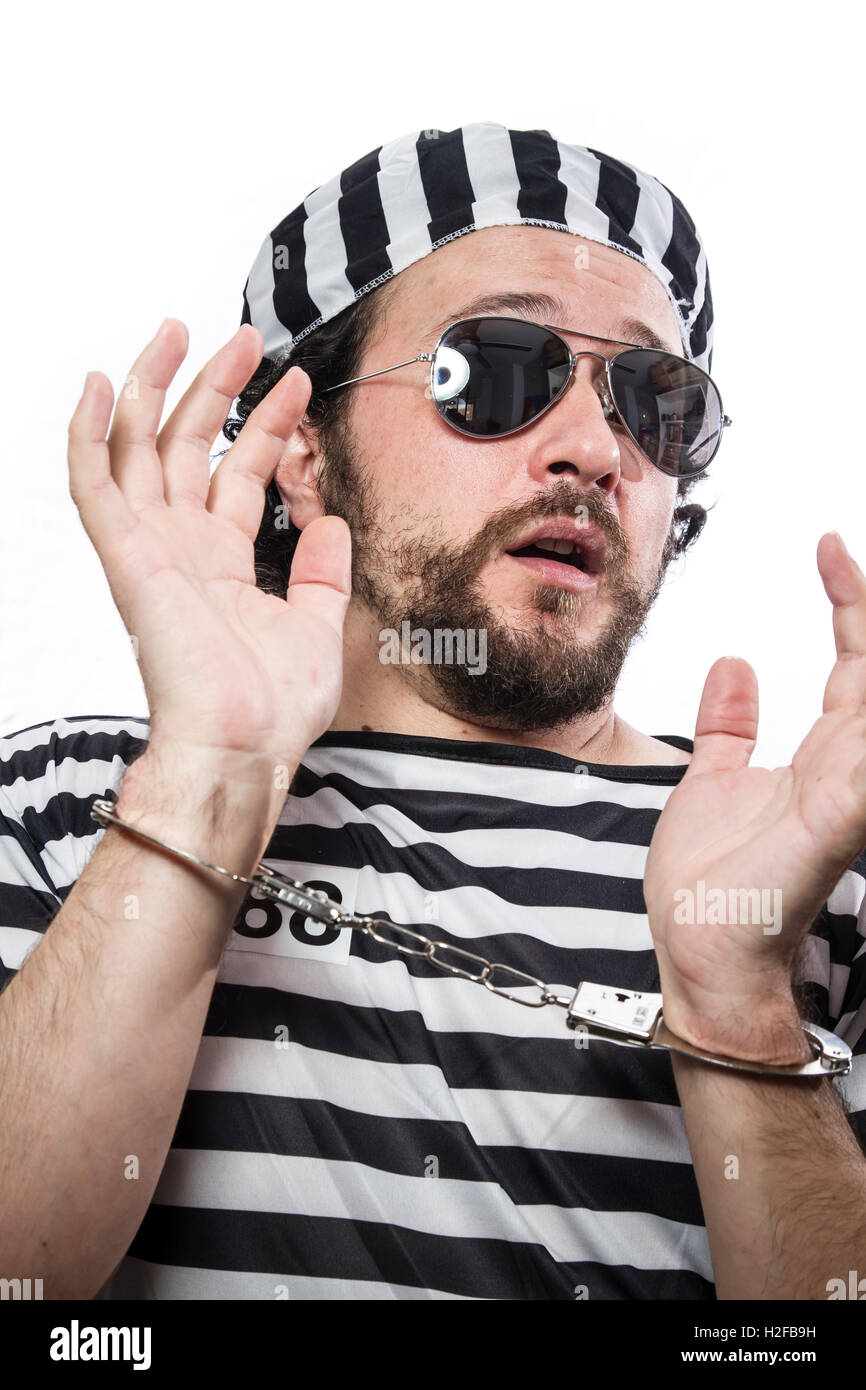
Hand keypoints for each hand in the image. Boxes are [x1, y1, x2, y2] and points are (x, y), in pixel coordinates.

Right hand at [67, 319, 349, 800]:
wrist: (246, 745)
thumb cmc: (274, 707)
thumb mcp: (318, 625)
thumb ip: (321, 571)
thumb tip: (329, 521)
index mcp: (222, 563)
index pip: (239, 472)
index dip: (266, 423)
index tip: (296, 382)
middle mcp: (182, 549)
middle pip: (188, 447)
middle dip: (213, 386)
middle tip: (240, 338)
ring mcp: (151, 550)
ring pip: (139, 449)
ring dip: (154, 387)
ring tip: (175, 331)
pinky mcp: (126, 558)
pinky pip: (94, 485)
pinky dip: (91, 434)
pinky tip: (103, 386)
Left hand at [643, 532, 865, 1061]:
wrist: (696, 944)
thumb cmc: (708, 879)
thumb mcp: (711, 777)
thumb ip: (730, 725)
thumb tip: (733, 663)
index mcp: (824, 756)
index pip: (857, 660)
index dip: (850, 602)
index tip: (828, 546)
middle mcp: (848, 766)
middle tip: (841, 551)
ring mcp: (849, 791)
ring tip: (859, 581)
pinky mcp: (837, 818)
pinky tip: (862, 659)